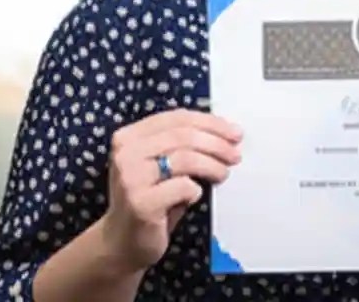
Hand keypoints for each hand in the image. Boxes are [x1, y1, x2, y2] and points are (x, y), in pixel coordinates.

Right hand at [99, 109, 243, 272]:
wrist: (123, 242)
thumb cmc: (148, 200)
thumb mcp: (158, 165)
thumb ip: (180, 146)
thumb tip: (225, 133)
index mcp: (128, 136)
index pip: (176, 118)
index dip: (209, 123)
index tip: (233, 132)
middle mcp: (125, 153)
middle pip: (183, 136)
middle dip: (216, 144)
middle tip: (235, 154)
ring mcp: (131, 178)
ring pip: (185, 158)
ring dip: (212, 165)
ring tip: (223, 174)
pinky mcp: (141, 203)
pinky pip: (183, 186)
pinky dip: (196, 190)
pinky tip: (195, 195)